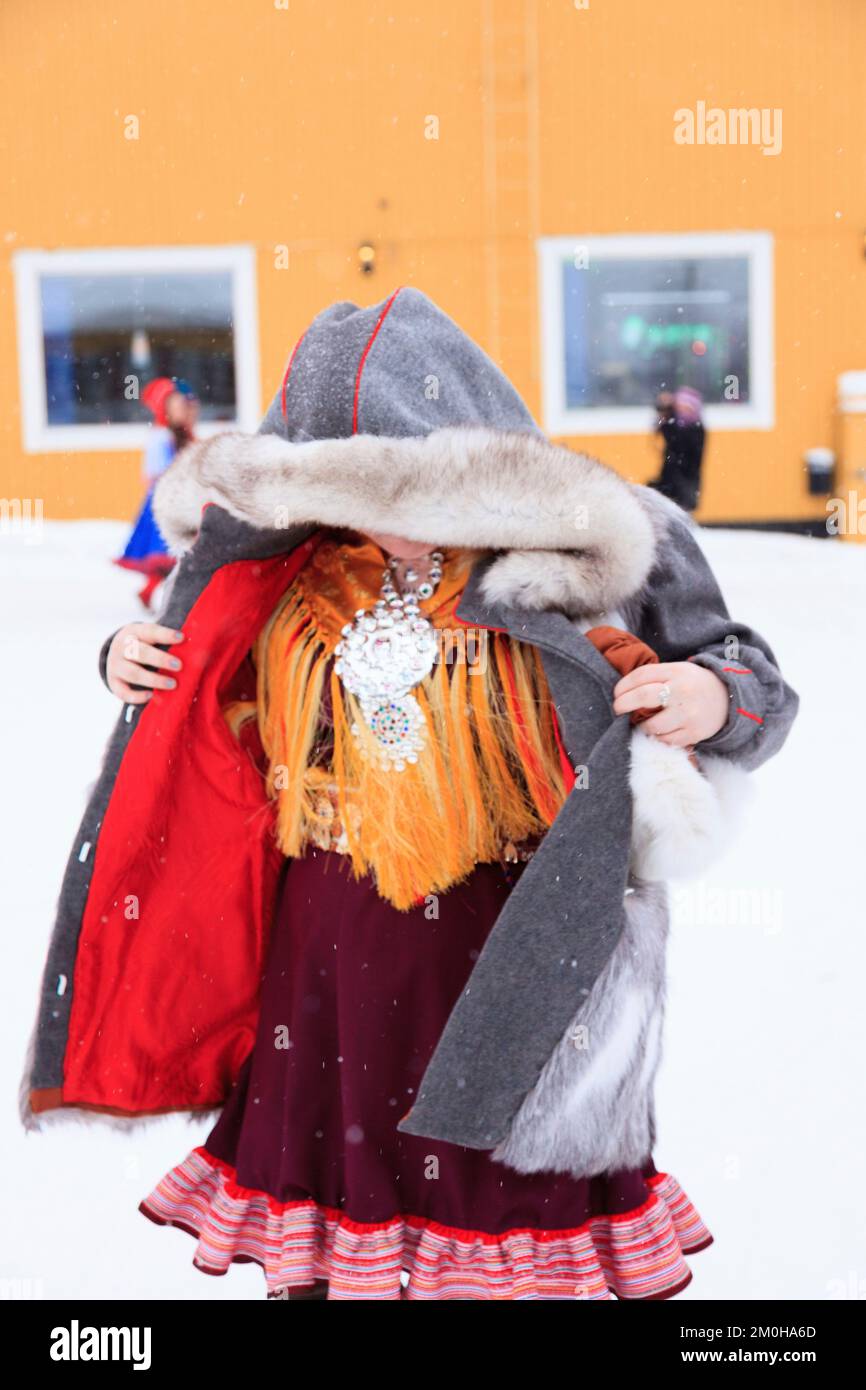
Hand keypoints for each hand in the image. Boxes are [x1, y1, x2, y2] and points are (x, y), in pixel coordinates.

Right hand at [105, 623, 184, 703]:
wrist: (114, 655)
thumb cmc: (143, 646)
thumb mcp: (149, 637)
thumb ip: (167, 642)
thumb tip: (199, 653)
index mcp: (133, 632)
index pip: (149, 631)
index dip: (165, 634)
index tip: (182, 638)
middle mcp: (121, 648)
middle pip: (140, 652)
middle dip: (160, 659)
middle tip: (179, 665)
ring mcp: (115, 666)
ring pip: (133, 673)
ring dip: (154, 679)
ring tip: (173, 684)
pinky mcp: (113, 682)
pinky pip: (123, 692)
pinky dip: (136, 696)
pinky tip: (151, 696)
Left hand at [612, 660, 729, 747]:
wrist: (728, 699)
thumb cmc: (693, 684)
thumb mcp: (677, 671)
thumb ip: (654, 677)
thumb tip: (622, 690)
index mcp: (676, 672)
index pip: (641, 676)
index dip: (623, 685)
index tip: (616, 693)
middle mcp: (682, 691)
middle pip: (643, 696)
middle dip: (623, 704)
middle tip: (617, 708)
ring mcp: (688, 713)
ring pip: (652, 724)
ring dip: (641, 725)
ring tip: (640, 722)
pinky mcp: (693, 733)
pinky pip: (665, 740)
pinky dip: (656, 737)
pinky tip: (656, 731)